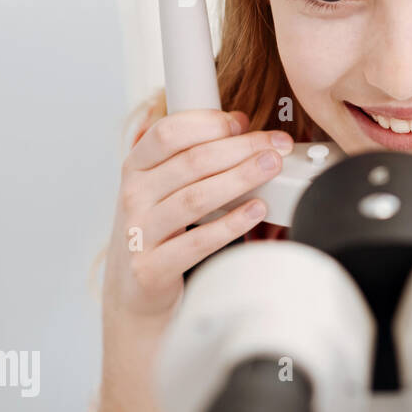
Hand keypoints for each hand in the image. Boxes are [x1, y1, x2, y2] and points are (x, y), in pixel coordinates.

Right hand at [101, 108, 291, 320]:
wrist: (134, 288)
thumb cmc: (159, 227)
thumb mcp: (165, 184)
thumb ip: (195, 154)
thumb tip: (241, 124)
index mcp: (135, 167)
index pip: (168, 132)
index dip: (209, 123)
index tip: (244, 123)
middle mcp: (133, 195)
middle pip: (191, 162)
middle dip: (241, 148)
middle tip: (278, 145)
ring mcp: (139, 233)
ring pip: (196, 198)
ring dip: (241, 178)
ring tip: (273, 167)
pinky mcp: (152, 267)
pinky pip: (198, 242)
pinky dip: (231, 224)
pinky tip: (257, 210)